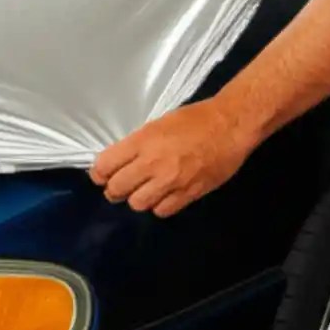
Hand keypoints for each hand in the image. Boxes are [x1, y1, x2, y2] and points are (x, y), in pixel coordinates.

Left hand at [88, 98, 259, 217]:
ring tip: (143, 191)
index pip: (105, 166)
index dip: (99, 173)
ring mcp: (171, 181)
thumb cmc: (194, 119)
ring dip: (137, 198)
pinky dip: (159, 206)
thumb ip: (137, 144)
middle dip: (114, 189)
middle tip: (120, 186)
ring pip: (138, 203)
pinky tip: (163, 196)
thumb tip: (120, 162)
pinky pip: (162, 210)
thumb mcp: (157, 124)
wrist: (230, 125)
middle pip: (117, 189)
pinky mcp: (189, 193)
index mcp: (142, 141)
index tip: (102, 175)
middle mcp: (153, 163)